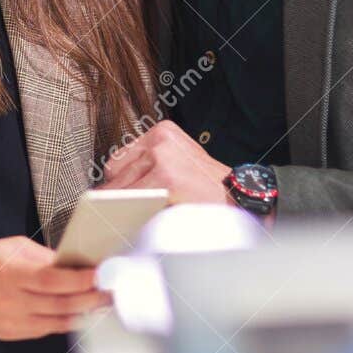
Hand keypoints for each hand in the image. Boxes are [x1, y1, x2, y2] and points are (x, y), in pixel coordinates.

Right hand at [0, 236, 111, 339]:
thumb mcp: (7, 249)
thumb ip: (41, 256)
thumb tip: (73, 264)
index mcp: (10, 272)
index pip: (54, 280)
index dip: (82, 280)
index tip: (102, 274)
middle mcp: (12, 300)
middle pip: (63, 303)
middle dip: (92, 297)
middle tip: (112, 289)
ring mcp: (13, 321)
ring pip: (60, 320)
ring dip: (86, 312)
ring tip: (103, 301)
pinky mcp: (13, 334)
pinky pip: (49, 329)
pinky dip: (68, 320)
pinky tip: (81, 312)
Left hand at [99, 120, 231, 205]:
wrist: (243, 201)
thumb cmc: (210, 188)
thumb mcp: (179, 164)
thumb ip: (148, 168)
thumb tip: (110, 188)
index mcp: (163, 132)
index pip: (119, 158)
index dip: (118, 182)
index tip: (114, 197)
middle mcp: (161, 139)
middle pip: (115, 172)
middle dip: (119, 194)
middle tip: (129, 210)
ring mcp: (163, 157)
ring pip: (120, 187)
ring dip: (123, 206)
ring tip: (138, 216)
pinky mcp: (166, 177)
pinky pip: (132, 200)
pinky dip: (131, 213)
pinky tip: (143, 220)